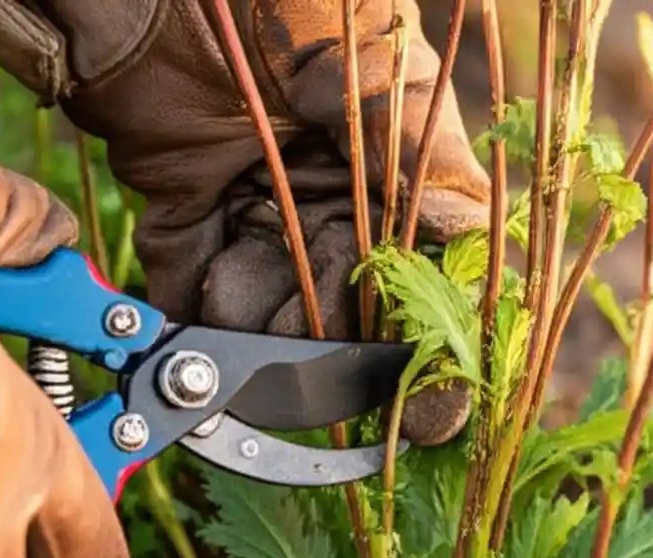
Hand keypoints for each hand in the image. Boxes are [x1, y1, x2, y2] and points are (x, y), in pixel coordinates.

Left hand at [0, 0, 483, 444]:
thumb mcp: (356, 59)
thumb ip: (410, 153)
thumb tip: (469, 235)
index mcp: (388, 145)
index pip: (425, 252)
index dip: (425, 328)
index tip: (424, 403)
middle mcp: (328, 175)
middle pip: (342, 287)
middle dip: (319, 331)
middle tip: (293, 358)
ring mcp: (255, 184)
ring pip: (269, 286)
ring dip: (251, 315)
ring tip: (232, 307)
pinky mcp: (183, 186)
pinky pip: (192, 263)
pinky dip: (189, 296)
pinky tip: (190, 314)